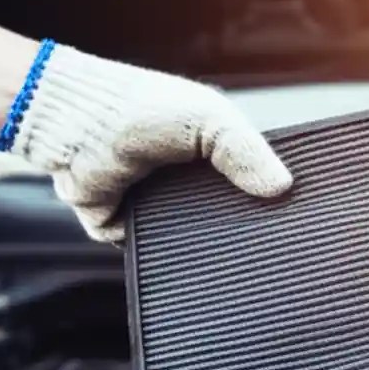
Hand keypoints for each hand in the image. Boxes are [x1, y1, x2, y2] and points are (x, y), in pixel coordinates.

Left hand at [6, 45, 291, 242]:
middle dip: (243, 229)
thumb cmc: (140, 108)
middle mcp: (190, 185)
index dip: (272, 199)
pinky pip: (157, 256)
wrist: (75, 128)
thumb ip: (245, 150)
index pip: (254, 185)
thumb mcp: (208, 117)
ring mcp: (161, 210)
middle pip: (230, 218)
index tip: (293, 216)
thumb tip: (282, 188)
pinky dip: (168, 259)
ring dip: (207, 248)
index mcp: (214, 156)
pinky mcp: (131, 231)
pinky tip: (186, 261)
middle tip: (264, 245)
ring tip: (229, 257)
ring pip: (196, 242)